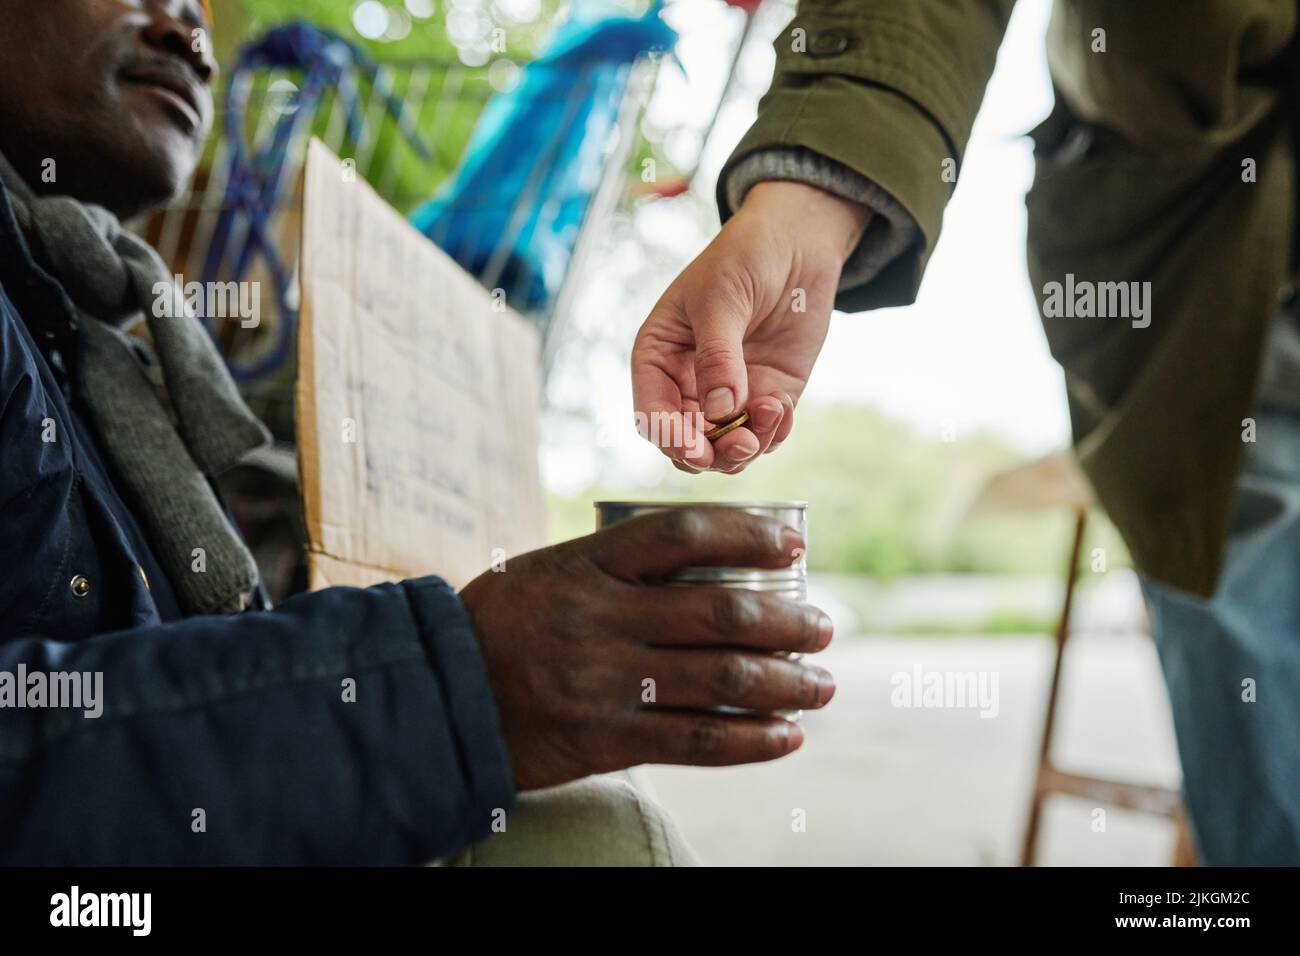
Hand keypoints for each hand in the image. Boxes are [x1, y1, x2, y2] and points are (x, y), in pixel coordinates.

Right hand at [459, 508, 835, 790]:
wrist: (437, 695)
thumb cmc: (501, 624)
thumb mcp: (550, 571)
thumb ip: (617, 567)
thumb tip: (707, 564)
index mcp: (587, 564)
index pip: (684, 535)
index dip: (748, 536)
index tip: (793, 546)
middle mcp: (601, 617)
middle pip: (719, 612)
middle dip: (787, 621)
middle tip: (823, 627)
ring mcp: (603, 679)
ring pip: (720, 678)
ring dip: (785, 682)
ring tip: (820, 684)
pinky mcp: (604, 737)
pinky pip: (694, 740)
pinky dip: (750, 738)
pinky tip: (784, 735)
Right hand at [632, 180, 869, 472]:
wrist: (796, 241)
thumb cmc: (744, 257)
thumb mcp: (721, 300)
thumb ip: (718, 357)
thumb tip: (720, 411)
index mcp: (659, 357)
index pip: (653, 413)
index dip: (671, 437)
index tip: (697, 450)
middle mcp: (689, 383)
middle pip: (689, 441)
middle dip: (713, 452)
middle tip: (742, 444)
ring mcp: (730, 392)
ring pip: (727, 447)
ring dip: (748, 445)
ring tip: (773, 413)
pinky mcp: (767, 394)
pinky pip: (764, 433)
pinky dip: (774, 432)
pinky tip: (783, 406)